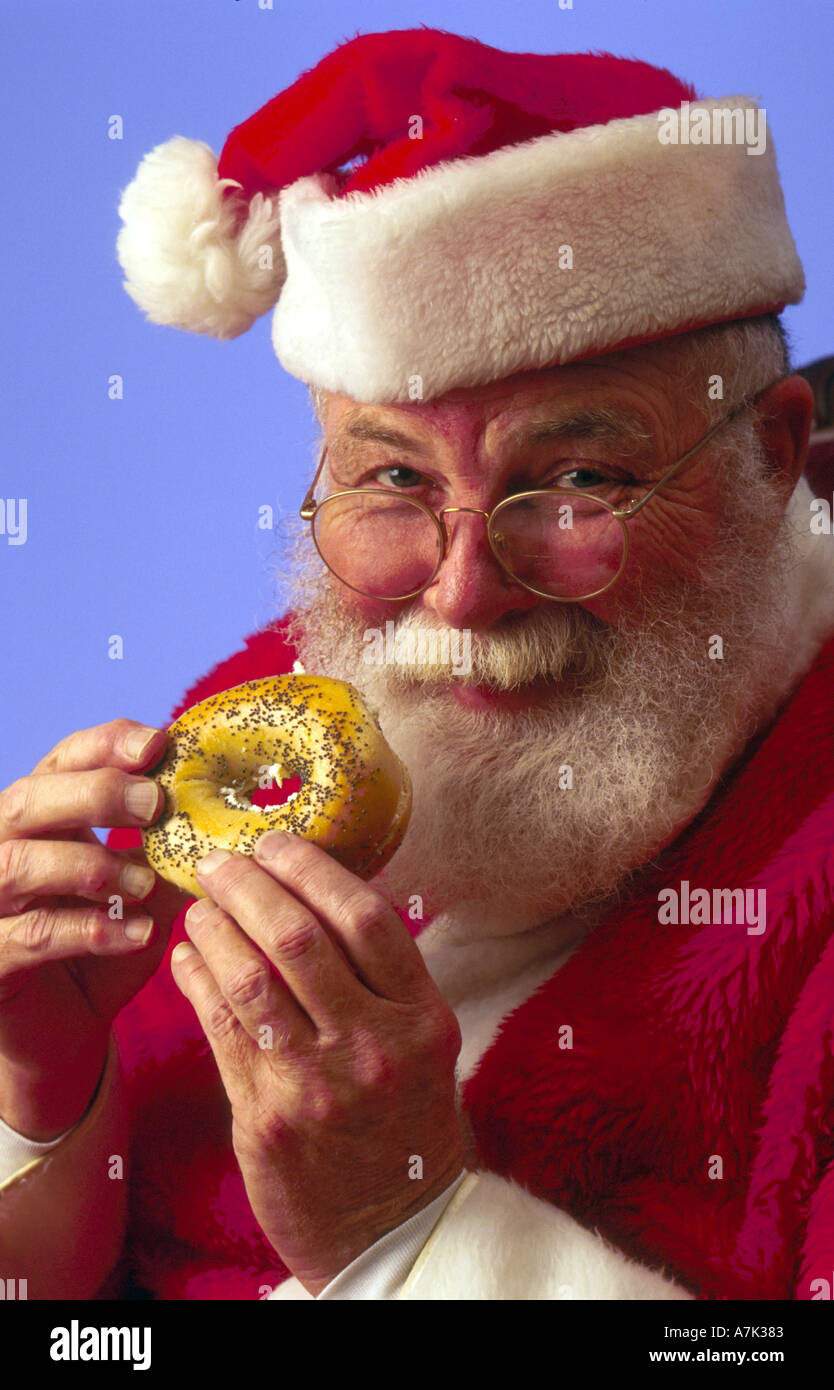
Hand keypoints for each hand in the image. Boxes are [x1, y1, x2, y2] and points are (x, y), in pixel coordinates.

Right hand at [0, 719, 187, 1137]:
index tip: (158, 742)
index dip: (106, 744)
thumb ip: (175, 850)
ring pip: (18, 863)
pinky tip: (137, 933)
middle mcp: (5, 849)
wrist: (66, 1032)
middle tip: (154, 803)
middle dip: (95, 793)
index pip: (63, 759)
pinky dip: (89, 930)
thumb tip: (237, 811)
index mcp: (44, 818)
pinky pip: (30, 934)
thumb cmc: (108, 946)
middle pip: (28, 799)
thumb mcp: (150, 891)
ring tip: (146, 882)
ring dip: (90, 865)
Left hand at [170, 831, 463, 1296]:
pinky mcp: (267, 1117)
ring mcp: (318, 1083)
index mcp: (422, 1017)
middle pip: (299, 937)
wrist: (390, 1228)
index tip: (277, 842)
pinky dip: (197, 979)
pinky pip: (220, 1027)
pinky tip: (187, 957)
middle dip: (248, 886)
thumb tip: (320, 889)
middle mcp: (374, 1045)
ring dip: (214, 928)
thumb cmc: (403, 1121)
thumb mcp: (422, 1043)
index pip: (365, 917)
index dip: (312, 868)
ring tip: (199, 905)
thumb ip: (383, 976)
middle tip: (220, 861)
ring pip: (249, 977)